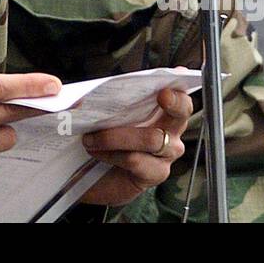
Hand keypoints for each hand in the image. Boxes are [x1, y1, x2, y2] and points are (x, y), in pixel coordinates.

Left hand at [78, 87, 193, 205]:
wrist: (102, 175)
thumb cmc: (110, 139)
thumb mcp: (109, 116)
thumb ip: (107, 103)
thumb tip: (82, 101)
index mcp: (164, 110)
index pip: (179, 96)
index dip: (178, 90)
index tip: (169, 86)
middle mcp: (172, 130)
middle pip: (181, 113)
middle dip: (173, 102)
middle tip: (162, 96)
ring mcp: (168, 152)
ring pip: (151, 138)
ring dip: (115, 136)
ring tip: (90, 137)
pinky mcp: (157, 172)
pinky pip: (135, 159)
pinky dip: (111, 153)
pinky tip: (95, 151)